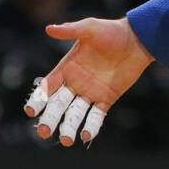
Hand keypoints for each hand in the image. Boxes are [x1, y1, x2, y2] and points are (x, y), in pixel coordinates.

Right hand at [23, 17, 153, 145]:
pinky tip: (87, 136)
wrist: (137, 40)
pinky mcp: (107, 98)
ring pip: (75, 114)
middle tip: (44, 132)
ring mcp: (91, 92)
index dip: (39, 99)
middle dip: (50, 119)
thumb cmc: (111, 31)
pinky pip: (96, 115)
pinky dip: (92, 126)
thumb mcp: (90, 28)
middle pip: (58, 105)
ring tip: (66, 140)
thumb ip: (71, 30)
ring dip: (69, 127)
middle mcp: (75, 83)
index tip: (31, 110)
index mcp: (66, 68)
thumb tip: (49, 28)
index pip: (48, 87)